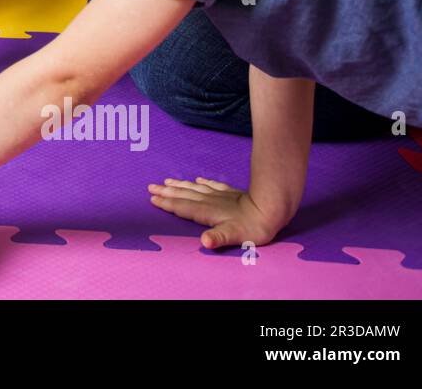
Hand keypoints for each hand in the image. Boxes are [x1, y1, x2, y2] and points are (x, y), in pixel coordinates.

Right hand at [147, 176, 291, 249]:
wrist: (271, 209)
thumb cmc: (252, 227)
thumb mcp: (234, 236)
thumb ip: (217, 238)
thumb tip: (204, 241)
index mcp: (206, 212)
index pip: (182, 207)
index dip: (167, 203)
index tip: (152, 198)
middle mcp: (209, 201)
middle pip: (184, 195)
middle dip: (167, 191)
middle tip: (151, 186)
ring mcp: (219, 196)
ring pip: (194, 189)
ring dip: (180, 185)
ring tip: (167, 181)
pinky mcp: (230, 193)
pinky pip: (212, 186)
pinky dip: (202, 182)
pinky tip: (198, 179)